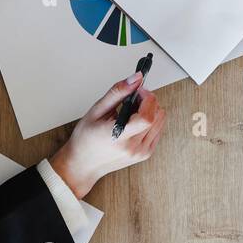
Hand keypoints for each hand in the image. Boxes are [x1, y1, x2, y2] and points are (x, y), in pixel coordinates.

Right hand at [48, 74, 165, 198]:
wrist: (83, 164)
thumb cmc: (85, 140)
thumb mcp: (97, 111)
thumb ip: (118, 92)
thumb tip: (136, 78)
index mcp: (119, 137)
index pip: (147, 117)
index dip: (147, 99)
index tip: (139, 91)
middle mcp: (133, 148)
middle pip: (156, 116)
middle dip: (148, 101)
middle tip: (132, 99)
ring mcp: (141, 153)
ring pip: (160, 121)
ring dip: (150, 110)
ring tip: (131, 111)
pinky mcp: (145, 154)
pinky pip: (158, 130)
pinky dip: (150, 120)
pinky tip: (135, 120)